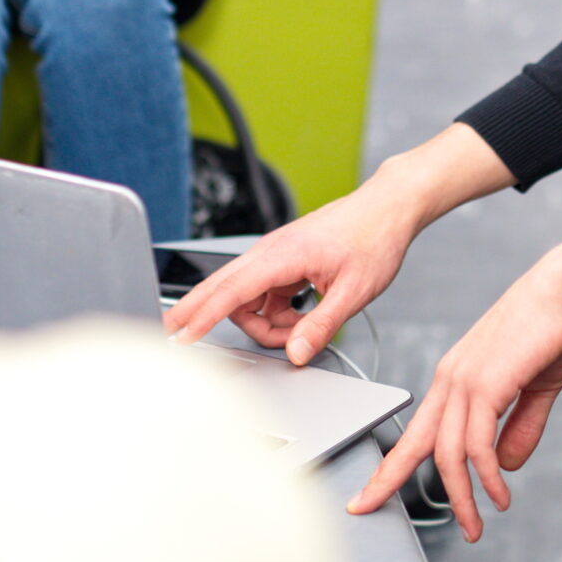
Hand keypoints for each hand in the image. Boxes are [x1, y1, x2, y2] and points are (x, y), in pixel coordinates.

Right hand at [164, 178, 420, 365]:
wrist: (388, 208)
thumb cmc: (375, 238)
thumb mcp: (354, 291)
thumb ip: (321, 325)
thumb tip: (295, 354)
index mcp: (284, 255)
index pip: (232, 290)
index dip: (204, 316)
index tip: (182, 336)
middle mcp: (272, 252)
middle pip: (222, 287)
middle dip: (199, 313)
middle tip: (172, 336)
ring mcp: (277, 256)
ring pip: (245, 296)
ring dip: (259, 322)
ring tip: (294, 333)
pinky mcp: (286, 262)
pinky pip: (264, 294)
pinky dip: (272, 313)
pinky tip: (298, 319)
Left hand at [348, 243, 561, 538]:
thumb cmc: (554, 328)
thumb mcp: (536, 388)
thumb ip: (520, 427)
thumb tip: (505, 467)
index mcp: (455, 377)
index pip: (415, 429)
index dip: (390, 463)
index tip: (368, 491)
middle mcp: (451, 379)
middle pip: (413, 443)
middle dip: (387, 480)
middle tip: (370, 511)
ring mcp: (465, 381)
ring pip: (447, 453)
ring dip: (462, 496)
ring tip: (476, 525)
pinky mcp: (486, 384)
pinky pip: (477, 445)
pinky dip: (487, 477)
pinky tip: (501, 493)